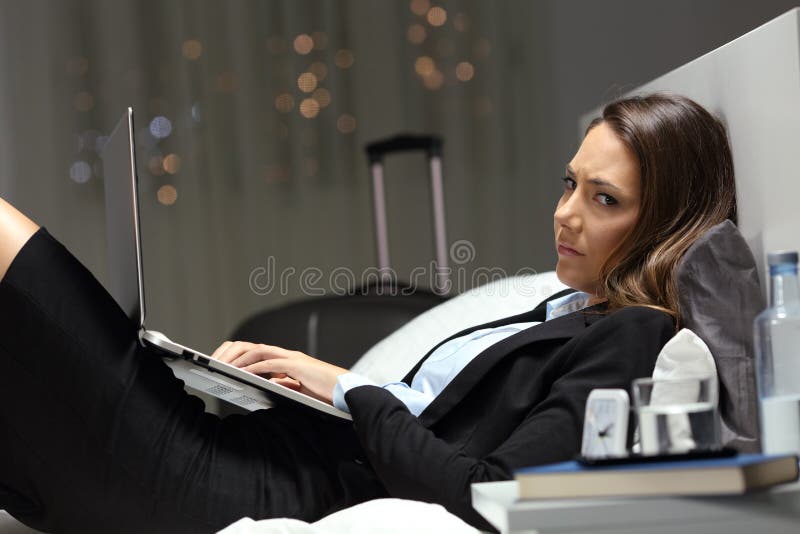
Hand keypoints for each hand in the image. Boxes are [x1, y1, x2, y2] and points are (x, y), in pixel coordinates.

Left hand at [210, 341, 347, 403]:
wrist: (347, 392)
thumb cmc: (327, 393)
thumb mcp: (298, 390)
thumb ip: (283, 386)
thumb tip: (266, 389)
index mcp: (287, 360)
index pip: (256, 352)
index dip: (238, 355)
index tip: (222, 364)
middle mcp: (288, 355)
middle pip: (252, 346)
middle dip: (232, 352)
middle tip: (215, 362)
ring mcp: (292, 358)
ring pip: (258, 350)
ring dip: (238, 357)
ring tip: (223, 366)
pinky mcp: (298, 365)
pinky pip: (271, 362)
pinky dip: (255, 366)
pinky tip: (243, 372)